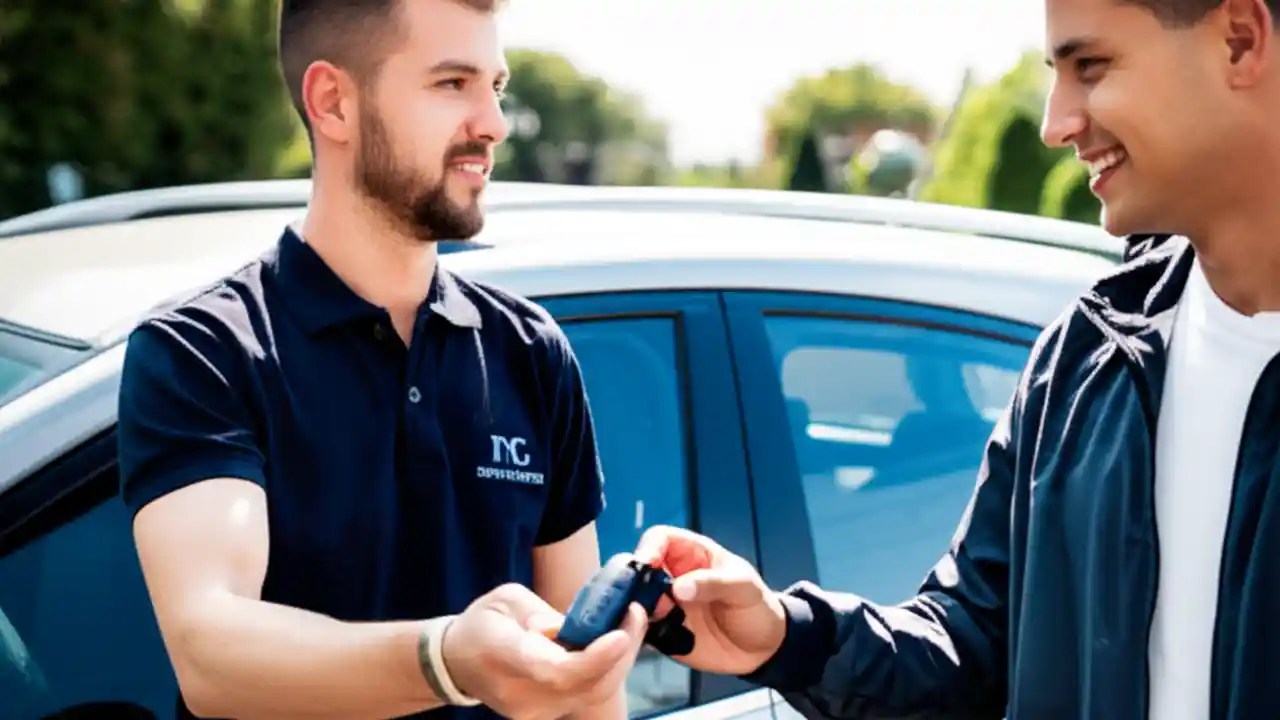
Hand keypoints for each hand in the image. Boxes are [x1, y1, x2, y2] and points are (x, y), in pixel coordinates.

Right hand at [442, 583, 645, 719]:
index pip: (555, 669)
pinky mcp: (548, 715)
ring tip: (629, 623)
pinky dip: (607, 668)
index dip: (593, 658)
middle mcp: (522, 694)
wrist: (457, 662)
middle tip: (635, 613)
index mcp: (505, 656)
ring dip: (620, 659)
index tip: (619, 634)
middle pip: (585, 685)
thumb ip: (543, 614)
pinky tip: (613, 644)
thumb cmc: (483, 624)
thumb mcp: (507, 599)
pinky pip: (588, 694)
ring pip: (593, 693)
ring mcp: (535, 712)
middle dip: (621, 651)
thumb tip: (576, 630)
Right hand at [634, 525, 786, 675]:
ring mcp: (665, 605)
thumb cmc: (756, 607)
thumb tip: (678, 588)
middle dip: (635, 582)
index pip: (660, 538)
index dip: (649, 547)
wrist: (764, 649)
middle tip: (645, 601)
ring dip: (636, 610)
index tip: (647, 565)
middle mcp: (672, 577)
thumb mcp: (744, 589)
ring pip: (635, 600)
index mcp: (691, 554)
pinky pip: (641, 629)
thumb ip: (714, 584)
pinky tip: (652, 638)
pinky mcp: (663, 633)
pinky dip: (638, 633)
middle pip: (638, 569)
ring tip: (655, 622)